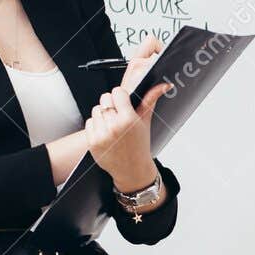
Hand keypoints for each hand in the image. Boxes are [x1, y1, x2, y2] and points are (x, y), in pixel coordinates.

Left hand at [85, 38, 170, 187]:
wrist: (132, 170)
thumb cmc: (140, 145)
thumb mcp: (145, 122)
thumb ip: (151, 100)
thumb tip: (164, 85)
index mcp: (128, 119)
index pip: (117, 92)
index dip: (121, 96)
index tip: (124, 103)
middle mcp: (114, 127)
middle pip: (105, 98)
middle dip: (112, 104)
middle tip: (119, 116)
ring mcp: (102, 135)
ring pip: (96, 109)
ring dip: (103, 115)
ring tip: (113, 126)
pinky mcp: (92, 142)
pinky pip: (89, 122)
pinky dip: (96, 125)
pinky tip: (106, 133)